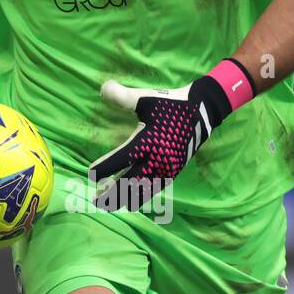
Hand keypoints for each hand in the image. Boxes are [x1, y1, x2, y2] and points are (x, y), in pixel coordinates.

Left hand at [87, 58, 255, 210]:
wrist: (201, 112)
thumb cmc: (170, 105)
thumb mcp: (145, 98)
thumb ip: (122, 96)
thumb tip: (102, 88)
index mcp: (146, 142)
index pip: (120, 160)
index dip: (104, 169)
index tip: (91, 174)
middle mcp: (155, 160)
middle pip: (129, 183)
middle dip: (112, 193)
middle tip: (97, 200)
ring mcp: (165, 169)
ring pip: (141, 190)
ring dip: (125, 198)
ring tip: (110, 204)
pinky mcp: (173, 172)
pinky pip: (154, 189)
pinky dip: (141, 196)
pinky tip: (132, 200)